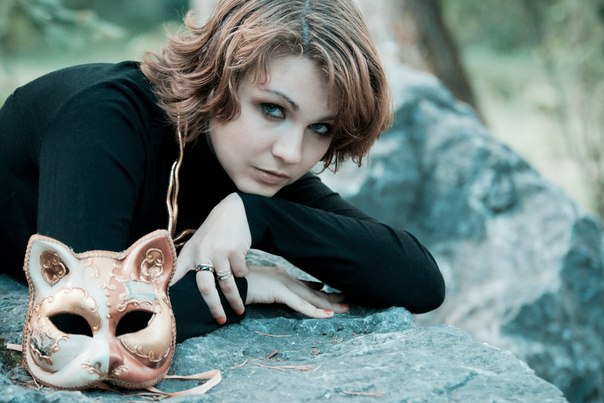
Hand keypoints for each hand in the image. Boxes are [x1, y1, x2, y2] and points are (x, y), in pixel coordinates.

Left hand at [173, 193, 250, 323]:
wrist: (232, 211)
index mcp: (188, 254)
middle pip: (206, 288)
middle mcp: (201, 254)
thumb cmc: (212, 232)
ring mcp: (219, 253)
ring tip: (240, 310)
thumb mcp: (196, 244)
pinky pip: (241, 272)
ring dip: (235, 299)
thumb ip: (189, 264)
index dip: (168, 291)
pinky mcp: (235, 251)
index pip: (175, 275)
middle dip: (214, 307)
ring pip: (228, 283)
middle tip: (220, 320)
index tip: (163, 308)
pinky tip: (241, 267)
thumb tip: (180, 289)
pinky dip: (242, 274)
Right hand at [245, 265, 348, 317]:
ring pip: (311, 298)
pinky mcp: (280, 292)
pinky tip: (328, 316)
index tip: (333, 292)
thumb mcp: (256, 286)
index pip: (305, 285)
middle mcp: (285, 277)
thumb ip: (269, 289)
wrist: (225, 282)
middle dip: (331, 298)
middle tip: (346, 302)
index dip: (320, 290)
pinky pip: (301, 305)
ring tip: (345, 310)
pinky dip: (315, 312)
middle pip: (312, 291)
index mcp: (280, 275)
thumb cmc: (237, 285)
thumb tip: (279, 294)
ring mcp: (283, 284)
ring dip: (329, 305)